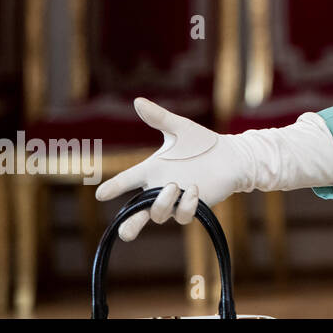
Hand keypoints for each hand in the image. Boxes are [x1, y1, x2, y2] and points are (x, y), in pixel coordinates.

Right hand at [94, 97, 252, 241]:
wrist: (230, 156)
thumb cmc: (202, 142)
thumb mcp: (180, 128)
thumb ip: (159, 118)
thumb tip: (138, 101)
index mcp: (152, 170)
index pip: (127, 181)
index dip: (113, 187)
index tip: (101, 194)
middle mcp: (160, 189)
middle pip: (137, 214)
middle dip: (129, 225)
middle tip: (124, 231)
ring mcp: (175, 201)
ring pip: (158, 215)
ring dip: (162, 203)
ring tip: (176, 186)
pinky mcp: (193, 208)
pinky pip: (182, 215)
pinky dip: (186, 205)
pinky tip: (195, 190)